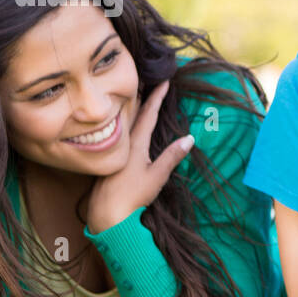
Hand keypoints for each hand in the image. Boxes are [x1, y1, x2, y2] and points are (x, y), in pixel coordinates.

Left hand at [86, 80, 193, 232]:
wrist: (108, 215)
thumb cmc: (133, 195)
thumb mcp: (157, 176)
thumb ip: (172, 157)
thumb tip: (190, 138)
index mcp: (136, 144)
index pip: (148, 114)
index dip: (157, 97)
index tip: (165, 81)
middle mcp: (125, 144)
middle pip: (135, 115)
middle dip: (145, 97)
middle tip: (151, 81)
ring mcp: (118, 153)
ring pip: (128, 124)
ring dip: (136, 110)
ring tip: (141, 97)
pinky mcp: (114, 161)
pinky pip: (124, 134)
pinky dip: (131, 123)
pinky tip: (131, 126)